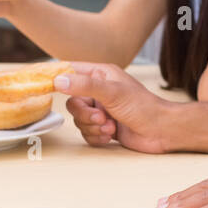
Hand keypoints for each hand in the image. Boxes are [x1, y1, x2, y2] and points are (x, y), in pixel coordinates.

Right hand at [54, 62, 171, 153]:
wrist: (162, 131)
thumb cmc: (143, 107)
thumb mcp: (112, 92)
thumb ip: (84, 85)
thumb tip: (58, 80)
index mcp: (101, 74)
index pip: (71, 70)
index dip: (58, 77)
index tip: (45, 85)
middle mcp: (99, 91)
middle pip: (72, 102)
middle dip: (84, 114)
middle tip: (100, 117)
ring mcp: (101, 109)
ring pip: (79, 120)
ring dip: (92, 127)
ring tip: (110, 126)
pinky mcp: (104, 127)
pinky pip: (87, 133)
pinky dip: (96, 136)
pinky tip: (110, 135)